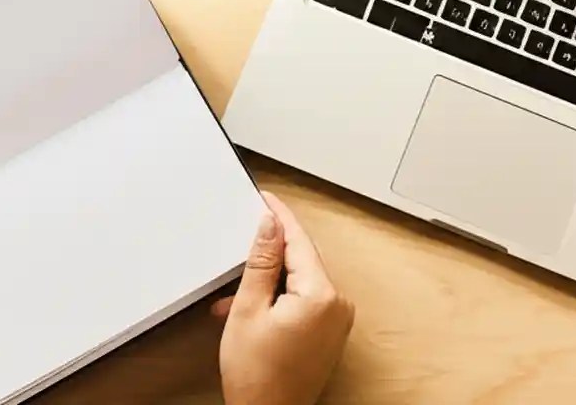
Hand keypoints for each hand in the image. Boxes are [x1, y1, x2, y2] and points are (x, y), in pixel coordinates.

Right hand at [212, 192, 353, 404]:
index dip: (280, 217)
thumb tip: (269, 226)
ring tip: (238, 293)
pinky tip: (255, 305)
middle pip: (302, 259)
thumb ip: (261, 261)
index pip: (299, 241)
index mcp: (321, 295)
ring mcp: (337, 320)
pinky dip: (281, 296)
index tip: (267, 199)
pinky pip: (306, 299)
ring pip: (301, 280)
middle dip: (272, 251)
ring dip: (271, 279)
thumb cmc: (257, 376)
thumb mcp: (247, 309)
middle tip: (248, 233)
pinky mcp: (331, 332)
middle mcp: (338, 304)